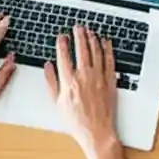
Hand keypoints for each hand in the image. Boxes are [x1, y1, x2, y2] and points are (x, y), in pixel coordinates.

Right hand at [44, 25, 118, 150]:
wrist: (96, 131)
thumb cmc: (76, 121)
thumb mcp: (57, 102)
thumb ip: (51, 82)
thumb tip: (47, 66)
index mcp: (68, 82)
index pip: (64, 56)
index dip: (62, 44)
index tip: (62, 36)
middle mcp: (84, 77)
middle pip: (81, 50)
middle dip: (79, 35)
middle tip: (78, 27)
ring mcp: (99, 78)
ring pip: (96, 52)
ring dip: (92, 39)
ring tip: (90, 31)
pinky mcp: (110, 81)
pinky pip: (110, 61)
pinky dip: (108, 49)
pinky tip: (106, 42)